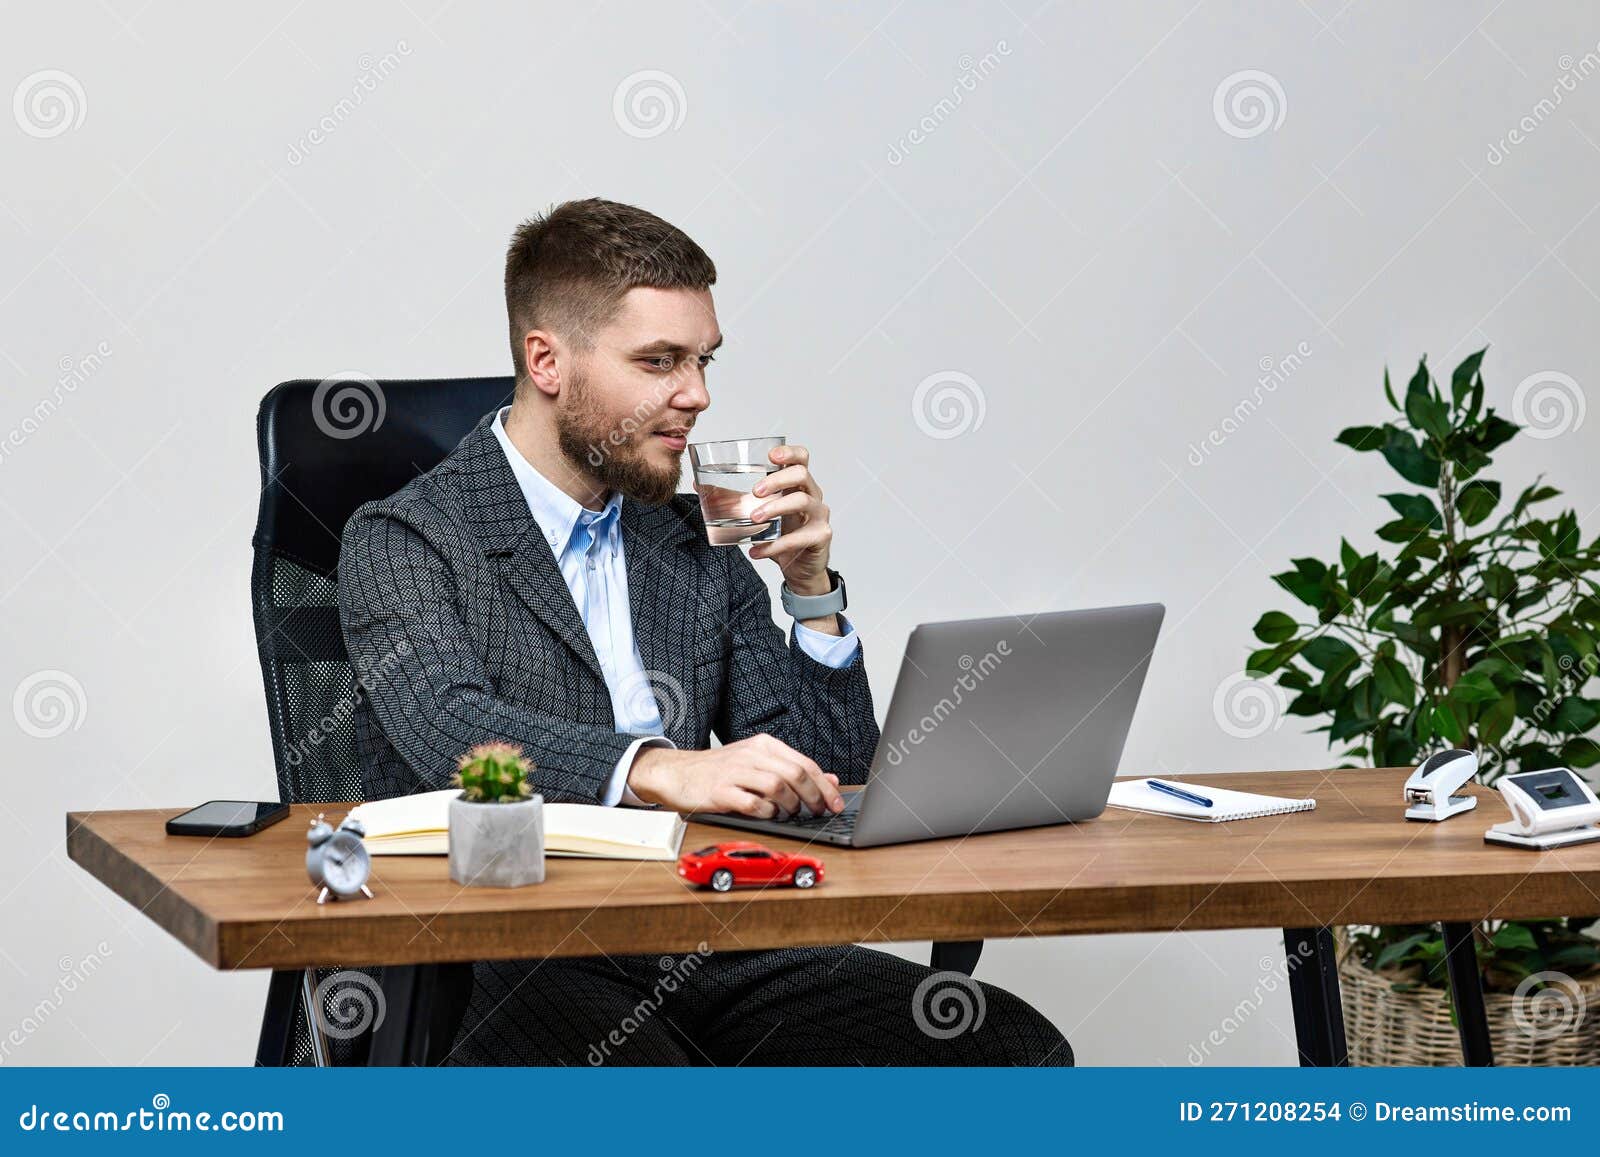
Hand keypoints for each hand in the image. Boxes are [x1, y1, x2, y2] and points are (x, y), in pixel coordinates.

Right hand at [627, 734, 844, 817]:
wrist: (677, 773)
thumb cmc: (720, 770)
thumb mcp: (757, 764)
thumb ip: (792, 770)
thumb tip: (829, 781)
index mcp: (764, 745)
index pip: (804, 764)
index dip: (824, 786)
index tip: (836, 804)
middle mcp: (752, 755)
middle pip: (795, 774)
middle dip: (814, 797)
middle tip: (819, 812)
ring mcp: (735, 772)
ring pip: (778, 787)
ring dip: (791, 806)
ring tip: (790, 814)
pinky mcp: (721, 792)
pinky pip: (753, 804)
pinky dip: (767, 813)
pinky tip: (767, 815)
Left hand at [746, 444, 831, 594]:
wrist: (801, 569)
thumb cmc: (782, 535)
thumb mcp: (758, 513)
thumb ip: (734, 499)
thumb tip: (701, 487)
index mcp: (797, 485)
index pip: (801, 458)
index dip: (789, 452)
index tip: (771, 456)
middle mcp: (812, 495)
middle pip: (801, 474)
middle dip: (777, 480)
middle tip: (755, 491)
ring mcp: (819, 515)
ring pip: (801, 502)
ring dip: (774, 509)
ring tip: (754, 519)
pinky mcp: (820, 536)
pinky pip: (799, 537)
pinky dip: (775, 545)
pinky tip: (756, 550)